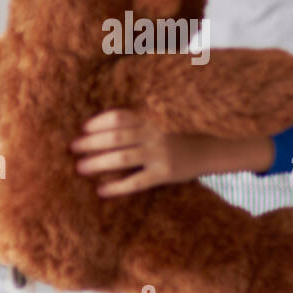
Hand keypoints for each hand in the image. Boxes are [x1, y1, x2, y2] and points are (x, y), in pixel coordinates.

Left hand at [70, 109, 273, 196]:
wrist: (220, 146)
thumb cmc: (189, 128)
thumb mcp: (170, 112)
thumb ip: (147, 109)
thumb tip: (117, 102)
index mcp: (155, 116)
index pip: (119, 116)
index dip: (98, 122)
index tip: (83, 128)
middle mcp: (156, 134)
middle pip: (115, 138)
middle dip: (90, 143)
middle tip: (73, 148)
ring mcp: (161, 155)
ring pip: (121, 160)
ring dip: (96, 163)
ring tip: (80, 167)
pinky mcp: (166, 174)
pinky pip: (137, 182)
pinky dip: (117, 187)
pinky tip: (101, 190)